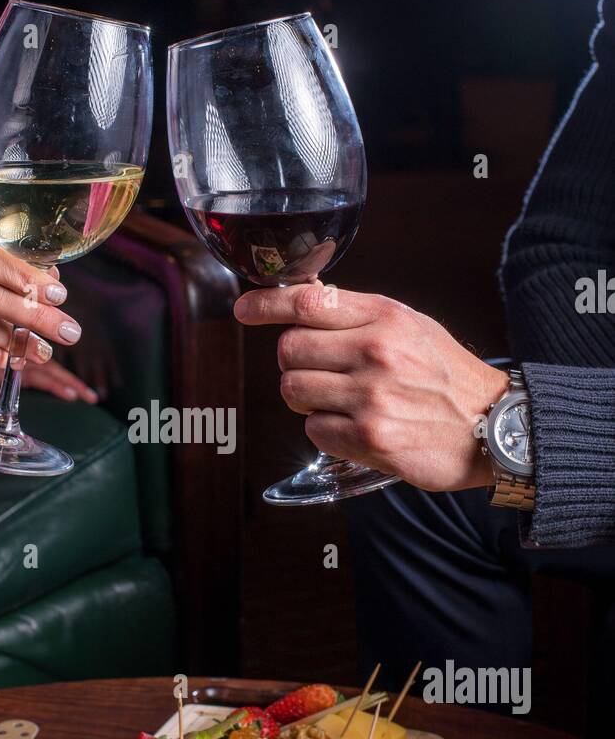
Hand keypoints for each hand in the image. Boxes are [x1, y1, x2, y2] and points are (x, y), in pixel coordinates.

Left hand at [234, 283, 509, 491]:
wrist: (493, 426)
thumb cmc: (446, 377)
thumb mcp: (409, 327)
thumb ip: (357, 315)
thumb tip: (300, 300)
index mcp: (385, 317)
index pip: (307, 300)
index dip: (266, 304)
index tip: (245, 309)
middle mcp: (376, 352)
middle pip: (288, 350)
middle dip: (294, 364)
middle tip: (319, 374)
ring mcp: (371, 397)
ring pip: (294, 392)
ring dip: (308, 401)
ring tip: (342, 403)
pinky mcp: (370, 437)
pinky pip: (313, 431)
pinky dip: (327, 433)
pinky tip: (357, 428)